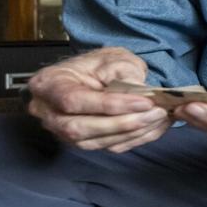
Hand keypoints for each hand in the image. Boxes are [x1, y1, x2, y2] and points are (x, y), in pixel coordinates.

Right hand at [25, 47, 171, 153]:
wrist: (95, 76)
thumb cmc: (99, 65)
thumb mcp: (112, 58)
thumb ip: (124, 73)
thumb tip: (142, 94)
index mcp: (48, 84)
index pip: (74, 100)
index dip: (110, 104)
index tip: (144, 102)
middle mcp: (49, 113)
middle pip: (81, 127)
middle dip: (123, 123)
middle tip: (156, 113)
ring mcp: (62, 132)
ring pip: (96, 142)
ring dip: (132, 133)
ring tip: (158, 119)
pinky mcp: (83, 142)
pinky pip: (108, 147)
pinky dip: (134, 139)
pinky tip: (153, 128)